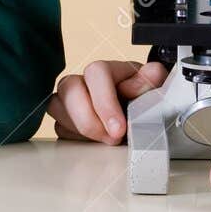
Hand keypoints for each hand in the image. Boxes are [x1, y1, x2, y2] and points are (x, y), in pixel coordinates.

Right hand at [48, 59, 167, 143]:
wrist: (134, 116)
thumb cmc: (140, 100)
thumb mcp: (152, 89)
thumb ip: (152, 80)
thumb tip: (150, 74)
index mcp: (106, 69)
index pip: (96, 73)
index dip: (105, 102)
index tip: (119, 128)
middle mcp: (82, 80)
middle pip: (69, 89)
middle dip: (89, 120)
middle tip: (111, 138)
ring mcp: (69, 99)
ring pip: (58, 108)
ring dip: (82, 130)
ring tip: (105, 140)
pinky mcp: (63, 118)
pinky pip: (59, 127)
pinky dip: (76, 138)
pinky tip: (94, 142)